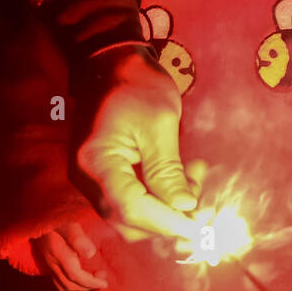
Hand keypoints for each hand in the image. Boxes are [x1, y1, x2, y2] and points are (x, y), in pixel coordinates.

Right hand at [34, 221, 108, 290]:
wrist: (39, 213)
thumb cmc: (58, 215)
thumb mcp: (69, 223)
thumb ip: (78, 238)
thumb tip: (90, 254)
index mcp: (58, 253)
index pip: (74, 275)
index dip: (91, 282)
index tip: (105, 282)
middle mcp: (52, 261)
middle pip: (69, 284)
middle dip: (88, 286)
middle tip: (103, 277)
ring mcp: (49, 263)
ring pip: (63, 285)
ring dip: (81, 288)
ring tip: (96, 279)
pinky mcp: (49, 262)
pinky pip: (59, 281)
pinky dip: (73, 285)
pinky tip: (84, 277)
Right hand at [73, 46, 199, 241]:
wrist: (113, 65)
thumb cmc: (139, 86)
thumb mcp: (161, 124)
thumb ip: (168, 171)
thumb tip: (185, 208)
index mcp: (98, 162)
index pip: (131, 209)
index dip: (167, 222)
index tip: (201, 225)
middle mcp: (87, 178)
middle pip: (128, 221)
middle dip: (169, 218)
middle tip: (204, 198)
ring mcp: (91, 179)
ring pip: (130, 215)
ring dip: (167, 207)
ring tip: (195, 176)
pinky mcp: (102, 176)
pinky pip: (129, 200)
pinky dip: (158, 197)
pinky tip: (182, 175)